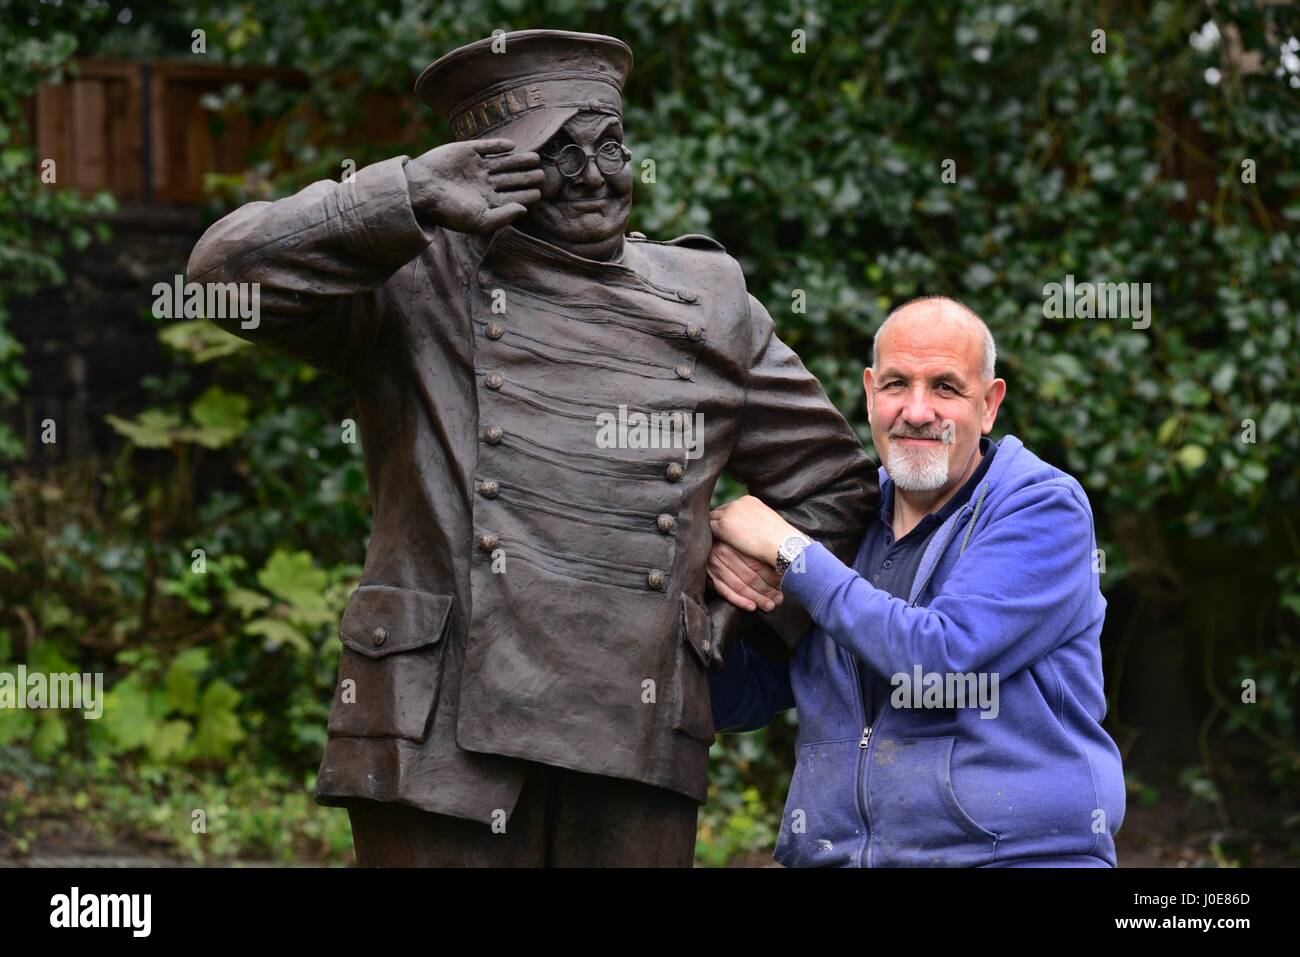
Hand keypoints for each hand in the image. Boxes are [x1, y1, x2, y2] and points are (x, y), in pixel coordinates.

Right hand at [404, 138, 542, 234]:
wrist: (421, 190)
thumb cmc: (449, 212)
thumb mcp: (479, 221)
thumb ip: (503, 217)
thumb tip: (524, 210)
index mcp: (485, 200)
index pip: (511, 197)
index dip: (526, 195)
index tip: (539, 193)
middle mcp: (482, 183)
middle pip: (510, 178)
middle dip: (526, 177)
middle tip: (543, 174)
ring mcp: (475, 166)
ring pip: (503, 162)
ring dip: (519, 160)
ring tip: (535, 158)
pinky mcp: (466, 151)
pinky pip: (486, 147)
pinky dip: (499, 146)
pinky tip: (512, 146)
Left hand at [708, 494, 800, 566]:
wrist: (780, 543)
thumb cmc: (779, 538)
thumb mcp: (767, 521)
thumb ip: (754, 520)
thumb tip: (748, 530)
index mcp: (748, 500)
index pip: (731, 507)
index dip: (727, 519)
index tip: (726, 529)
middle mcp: (737, 502)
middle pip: (720, 511)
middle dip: (717, 522)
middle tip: (714, 535)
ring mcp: (729, 512)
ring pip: (712, 518)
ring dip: (712, 528)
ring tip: (711, 540)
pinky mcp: (723, 525)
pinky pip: (709, 528)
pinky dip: (709, 535)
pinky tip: (711, 544)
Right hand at [708, 541, 783, 612]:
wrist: (700, 538)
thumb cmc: (727, 539)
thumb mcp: (741, 538)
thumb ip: (756, 548)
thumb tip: (780, 565)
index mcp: (734, 542)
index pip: (757, 563)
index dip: (772, 576)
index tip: (784, 584)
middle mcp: (723, 553)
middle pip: (750, 576)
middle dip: (767, 590)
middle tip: (779, 599)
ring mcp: (714, 566)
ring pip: (739, 586)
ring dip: (756, 598)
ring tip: (769, 605)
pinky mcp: (708, 577)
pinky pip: (725, 591)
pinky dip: (739, 600)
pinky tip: (751, 606)